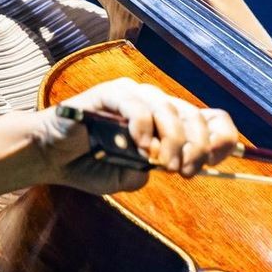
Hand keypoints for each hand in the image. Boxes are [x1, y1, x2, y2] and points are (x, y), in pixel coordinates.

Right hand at [28, 78, 239, 195]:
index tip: (212, 163)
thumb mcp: (128, 177)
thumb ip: (150, 171)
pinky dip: (143, 125)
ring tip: (165, 163)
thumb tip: (171, 165)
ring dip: (173, 139)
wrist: (51, 156)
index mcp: (169, 123)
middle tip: (187, 171)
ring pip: (168, 108)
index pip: (211, 120)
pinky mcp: (109, 93)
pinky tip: (140, 145)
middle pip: (195, 114)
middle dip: (197, 145)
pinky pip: (135, 103)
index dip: (220, 138)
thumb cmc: (91, 165)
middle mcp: (156, 105)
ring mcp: (134, 96)